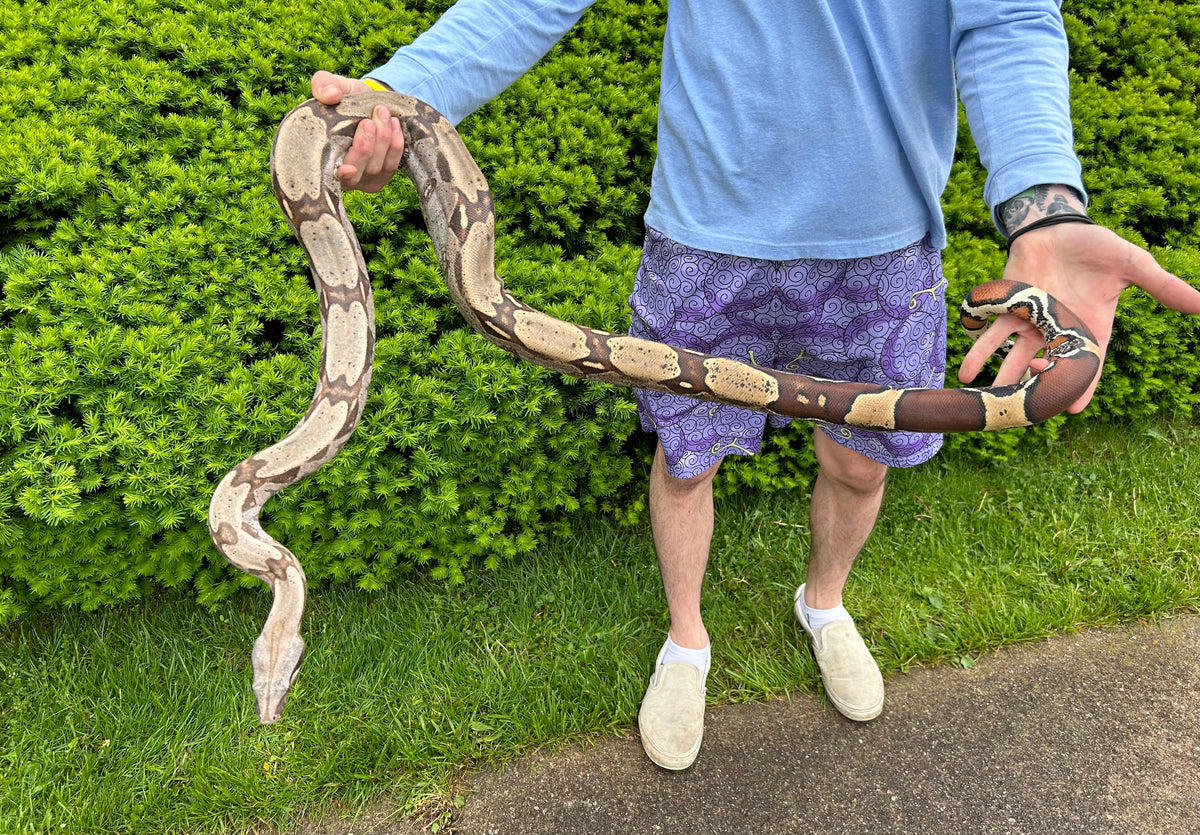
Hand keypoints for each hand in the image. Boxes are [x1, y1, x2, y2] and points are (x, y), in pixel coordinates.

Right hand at [310, 70, 404, 191]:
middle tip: (370, 121)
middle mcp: (342, 174)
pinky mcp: (383, 175)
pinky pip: (392, 165)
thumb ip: (323, 85)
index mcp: (322, 158)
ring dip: (382, 141)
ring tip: (383, 115)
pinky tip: (394, 124)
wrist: (367, 103)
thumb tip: (331, 95)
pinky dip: (396, 145)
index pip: (330, 176)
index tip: (347, 169)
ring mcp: (364, 178)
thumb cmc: (343, 98)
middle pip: (358, 171)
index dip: (340, 176)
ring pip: (376, 168)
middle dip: (365, 147)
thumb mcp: (331, 85)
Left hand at [958, 222, 1199, 412]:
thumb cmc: (1097, 247)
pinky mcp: (1008, 312)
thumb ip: (1163, 287)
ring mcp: (1030, 325)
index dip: (1080, 386)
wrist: (1058, 227)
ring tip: (991, 402)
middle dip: (1036, 390)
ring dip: (1003, 380)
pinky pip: (991, 336)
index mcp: (1090, 328)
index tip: (1072, 409)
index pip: (1086, 365)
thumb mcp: (1133, 265)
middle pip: (1048, 370)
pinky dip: (979, 353)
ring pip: (1015, 360)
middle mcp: (1058, 334)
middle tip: (1025, 412)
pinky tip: (966, 373)